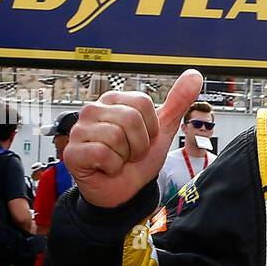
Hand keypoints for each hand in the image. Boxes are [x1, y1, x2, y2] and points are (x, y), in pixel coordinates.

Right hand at [64, 69, 203, 208]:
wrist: (126, 190)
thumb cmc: (138, 160)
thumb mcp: (162, 129)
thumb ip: (177, 101)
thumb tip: (194, 75)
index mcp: (114, 100)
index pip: (143, 103)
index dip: (151, 127)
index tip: (143, 138)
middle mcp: (93, 110)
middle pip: (131, 118)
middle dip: (140, 144)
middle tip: (131, 153)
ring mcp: (79, 130)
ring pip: (117, 137)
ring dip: (126, 157)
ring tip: (118, 160)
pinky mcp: (72, 151)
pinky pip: (103, 154)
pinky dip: (112, 167)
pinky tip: (106, 168)